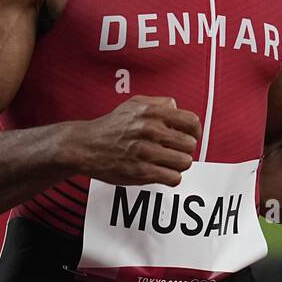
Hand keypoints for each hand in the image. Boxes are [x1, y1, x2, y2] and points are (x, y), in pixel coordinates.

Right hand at [65, 95, 200, 186]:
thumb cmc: (111, 126)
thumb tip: (178, 108)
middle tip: (174, 151)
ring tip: (168, 162)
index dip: (195, 131)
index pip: (191, 122)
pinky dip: (171, 177)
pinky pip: (173, 178)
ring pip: (184, 163)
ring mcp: (146, 152)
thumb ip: (159, 103)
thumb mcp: (134, 104)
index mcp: (152, 112)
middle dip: (185, 149)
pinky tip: (162, 172)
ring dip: (178, 164)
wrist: (86, 146)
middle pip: (190, 145)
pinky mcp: (141, 172)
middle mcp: (150, 130)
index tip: (190, 136)